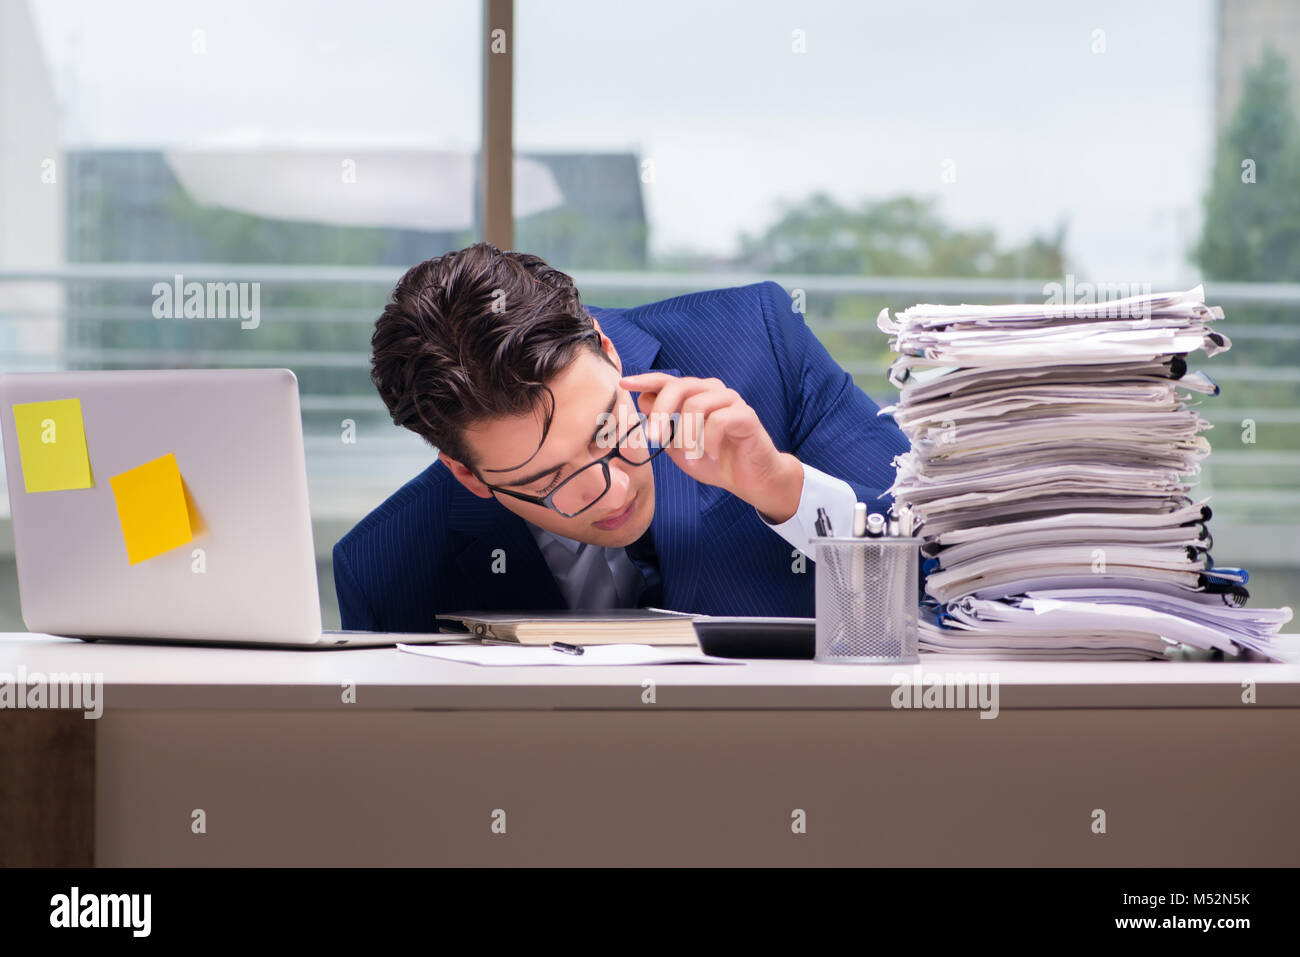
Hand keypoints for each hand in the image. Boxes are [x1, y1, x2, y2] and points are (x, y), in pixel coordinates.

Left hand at [619, 372, 803, 522]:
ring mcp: (731, 400)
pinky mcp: (746, 415)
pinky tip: (711, 456)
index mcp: (695, 395)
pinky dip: (709, 443)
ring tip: (691, 456)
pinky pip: (718, 421)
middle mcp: (712, 391)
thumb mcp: (678, 445)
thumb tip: (642, 400)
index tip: (624, 384)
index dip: (645, 380)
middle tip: (653, 439)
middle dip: (661, 413)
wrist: (749, 480)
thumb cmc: (714, 461)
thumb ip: (662, 424)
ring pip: (696, 405)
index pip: (667, 381)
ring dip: (687, 436)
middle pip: (678, 387)